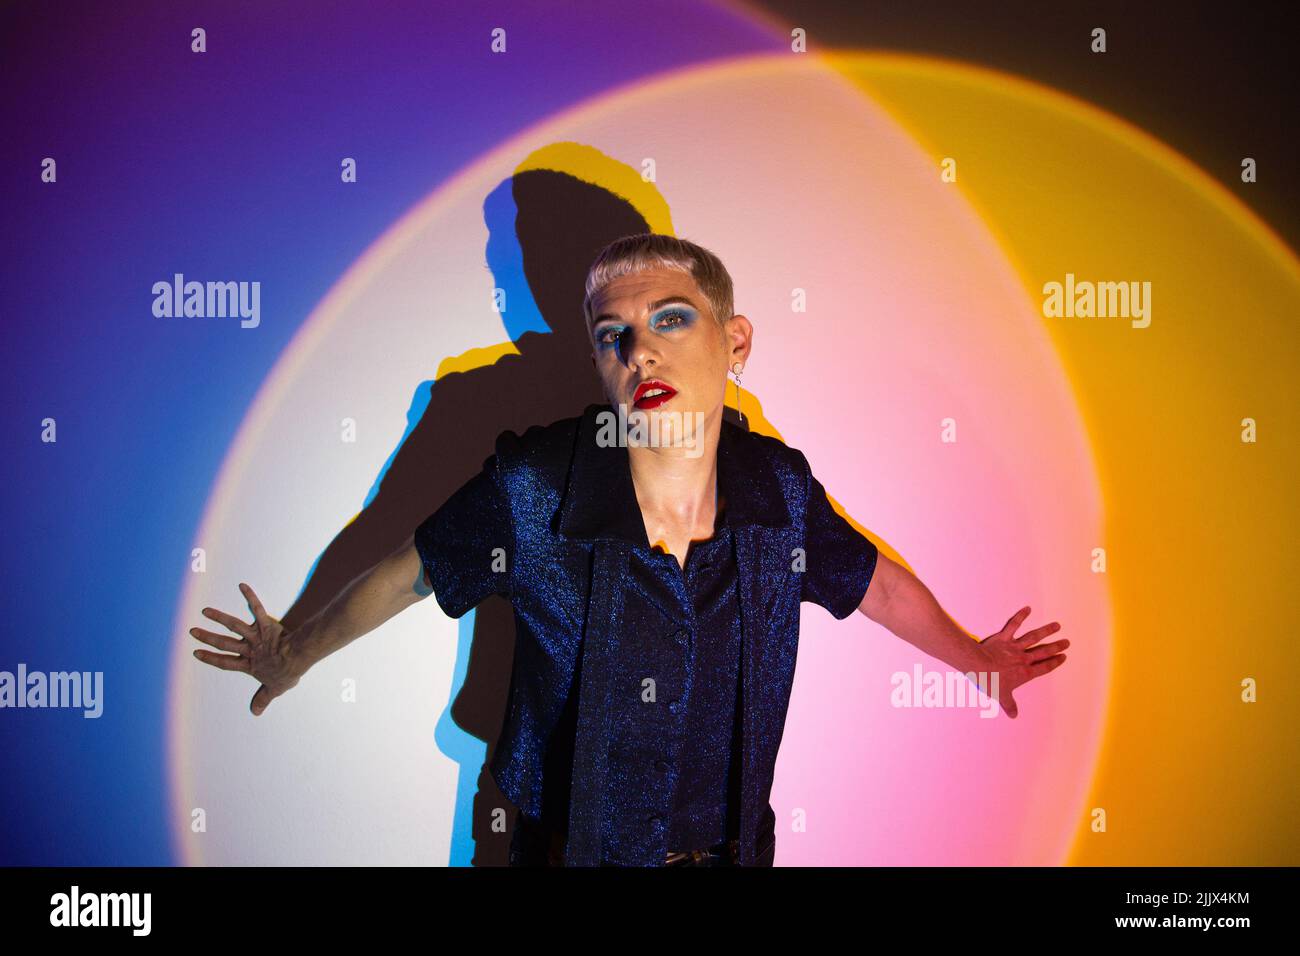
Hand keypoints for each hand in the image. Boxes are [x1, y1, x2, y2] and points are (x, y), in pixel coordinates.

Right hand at [190, 582, 304, 715]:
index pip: (225, 662)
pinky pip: (257, 608)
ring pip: (234, 625)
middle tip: (192, 631)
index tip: (196, 653)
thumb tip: (255, 713)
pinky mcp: (266, 624)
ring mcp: (257, 636)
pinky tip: (242, 585)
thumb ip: (263, 698)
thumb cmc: (290, 672)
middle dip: (207, 638)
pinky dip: (250, 596)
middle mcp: (249, 649)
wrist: (300, 658)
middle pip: (224, 643)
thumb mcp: (275, 688)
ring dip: (219, 617)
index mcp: (249, 664)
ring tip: (205, 611)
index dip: (211, 659)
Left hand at [976, 606, 1068, 718]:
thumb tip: (1014, 715)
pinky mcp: (1003, 638)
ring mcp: (1014, 647)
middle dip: (1056, 647)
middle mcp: (1023, 658)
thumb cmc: (990, 682)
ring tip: (1057, 626)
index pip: (1044, 667)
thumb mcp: (1001, 696)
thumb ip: (1009, 705)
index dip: (1054, 662)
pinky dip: (1020, 616)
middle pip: (1043, 651)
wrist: (978, 667)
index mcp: (1025, 673)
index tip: (1063, 657)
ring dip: (1046, 631)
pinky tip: (1028, 608)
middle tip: (1066, 642)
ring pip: (1033, 637)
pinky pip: (1013, 625)